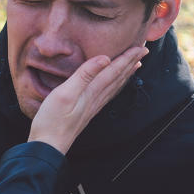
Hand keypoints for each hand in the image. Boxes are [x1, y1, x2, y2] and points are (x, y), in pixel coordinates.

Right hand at [26, 43, 146, 154]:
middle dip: (130, 63)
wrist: (48, 146)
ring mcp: (92, 107)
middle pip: (118, 78)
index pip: (114, 71)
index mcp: (92, 92)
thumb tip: (105, 59)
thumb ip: (84, 75)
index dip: (127, 58)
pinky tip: (113, 86)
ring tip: (134, 65)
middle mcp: (96, 99)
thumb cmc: (52, 120)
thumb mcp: (65, 93)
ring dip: (125, 74)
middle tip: (144, 51)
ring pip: (114, 87)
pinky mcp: (86, 112)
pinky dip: (115, 86)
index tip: (140, 47)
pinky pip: (107, 95)